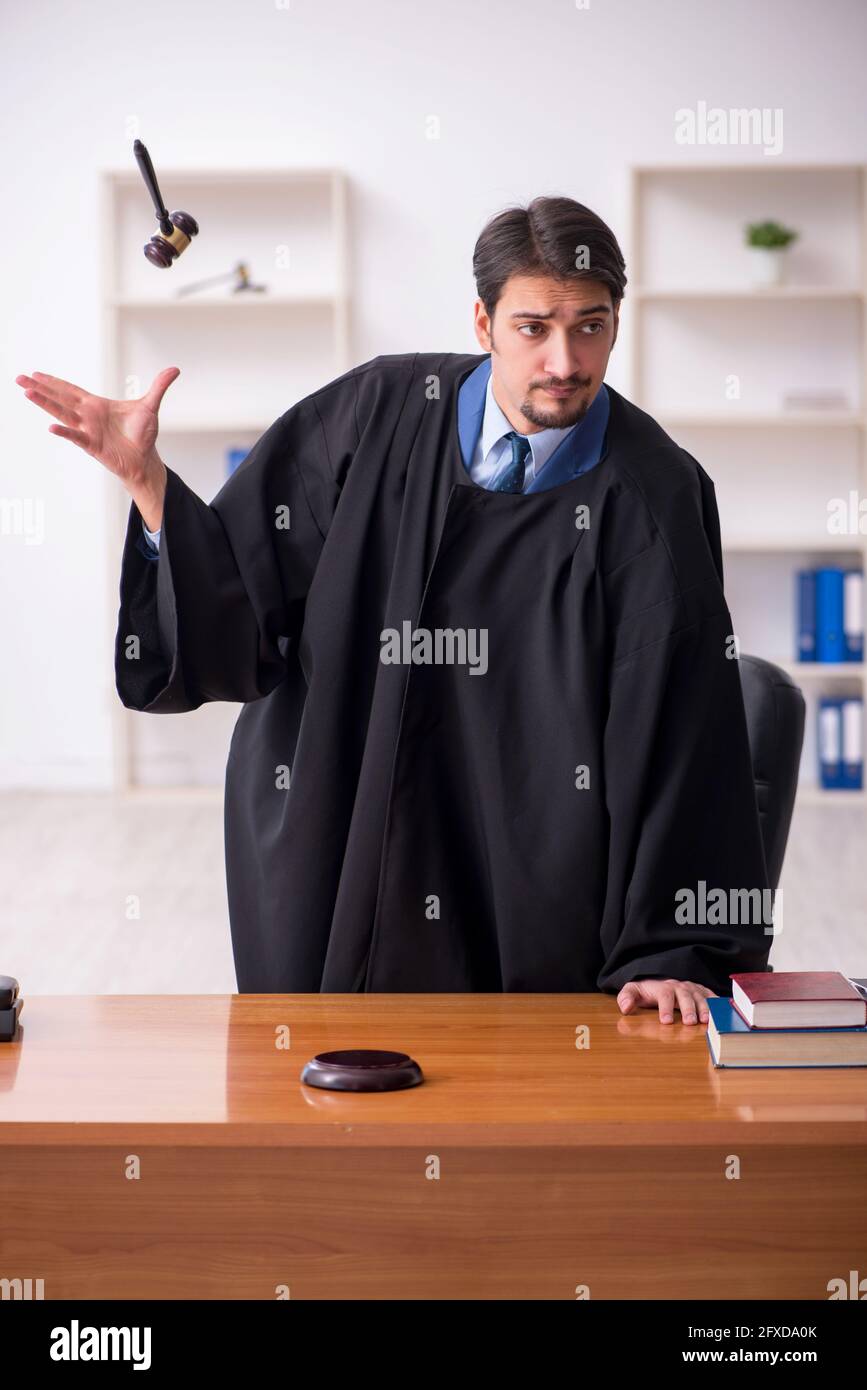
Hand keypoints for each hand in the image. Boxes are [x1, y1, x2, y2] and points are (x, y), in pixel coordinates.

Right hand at [15, 366, 179, 494]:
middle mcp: (88, 416)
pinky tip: (51, 428)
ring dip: (45, 404)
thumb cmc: (143, 434)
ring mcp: (88, 430)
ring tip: (27, 393)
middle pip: (60, 398)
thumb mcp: (151, 406)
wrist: (145, 459)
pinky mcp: (93, 446)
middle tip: (20, 378)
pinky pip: (76, 437)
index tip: (36, 373)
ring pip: (62, 414)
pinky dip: (65, 433)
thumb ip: (159, 386)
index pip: (71, 390)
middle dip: (41, 388)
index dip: (54, 381)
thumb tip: (174, 369)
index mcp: (96, 405)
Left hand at [617, 978, 715, 1024]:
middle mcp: (680, 986)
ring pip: (700, 996)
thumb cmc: (646, 990)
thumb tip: (625, 1007)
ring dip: (704, 1008)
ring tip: (707, 1021)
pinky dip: (718, 1002)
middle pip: (685, 996)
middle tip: (690, 1023)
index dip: (665, 1008)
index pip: (665, 996)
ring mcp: (692, 988)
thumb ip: (626, 997)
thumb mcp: (632, 991)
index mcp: (663, 987)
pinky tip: (723, 1011)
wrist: (659, 979)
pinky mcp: (702, 991)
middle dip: (688, 1009)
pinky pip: (711, 995)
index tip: (666, 1021)